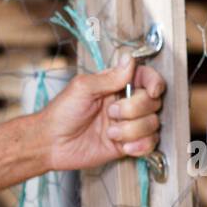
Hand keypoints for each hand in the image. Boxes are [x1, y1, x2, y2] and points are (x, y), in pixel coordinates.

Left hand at [43, 56, 164, 171]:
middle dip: (135, 109)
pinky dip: (139, 146)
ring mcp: (127, 125)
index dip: (155, 83)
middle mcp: (125, 104)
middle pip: (153, 102)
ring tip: (110, 133)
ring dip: (133, 130)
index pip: (147, 78)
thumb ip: (109, 77)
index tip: (151, 91)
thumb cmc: (61, 113)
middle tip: (111, 113)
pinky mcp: (126, 145)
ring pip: (153, 124)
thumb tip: (130, 60)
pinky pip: (149, 144)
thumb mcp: (82, 88)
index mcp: (116, 85)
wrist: (50, 144)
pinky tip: (122, 146)